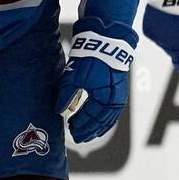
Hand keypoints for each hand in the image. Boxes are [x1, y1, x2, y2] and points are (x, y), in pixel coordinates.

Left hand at [57, 19, 137, 143]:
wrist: (108, 42)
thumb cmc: (90, 58)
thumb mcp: (74, 76)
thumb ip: (65, 95)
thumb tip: (58, 111)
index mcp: (103, 98)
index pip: (90, 118)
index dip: (80, 125)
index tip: (70, 130)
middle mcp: (114, 101)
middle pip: (101, 122)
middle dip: (89, 130)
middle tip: (78, 137)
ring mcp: (119, 96)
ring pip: (109, 119)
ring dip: (98, 127)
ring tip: (89, 133)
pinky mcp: (120, 91)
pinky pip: (114, 112)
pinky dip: (107, 120)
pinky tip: (101, 123)